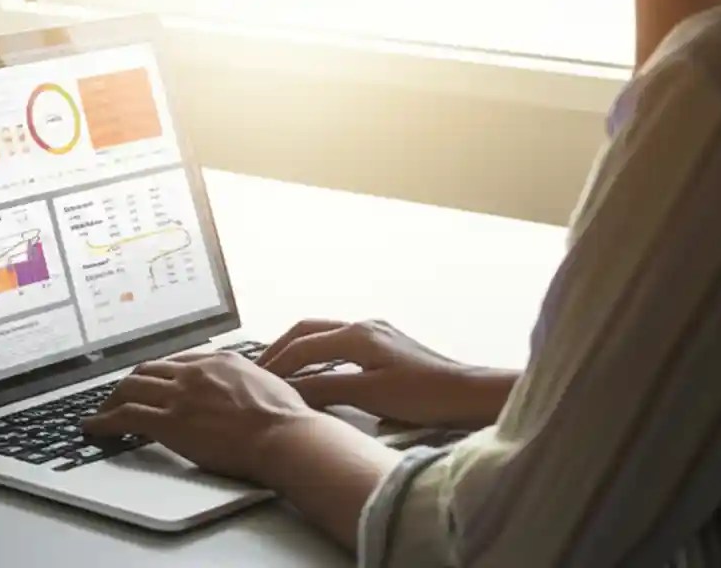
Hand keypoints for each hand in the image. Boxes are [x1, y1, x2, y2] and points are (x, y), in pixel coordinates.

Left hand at [81, 352, 317, 482]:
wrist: (284, 435)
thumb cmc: (286, 419)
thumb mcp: (268, 386)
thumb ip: (247, 385)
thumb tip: (247, 395)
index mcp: (221, 361)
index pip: (178, 362)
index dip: (159, 374)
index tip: (151, 383)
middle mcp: (196, 371)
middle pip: (149, 370)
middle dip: (130, 383)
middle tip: (120, 395)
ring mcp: (180, 394)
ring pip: (131, 388)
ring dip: (112, 400)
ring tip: (102, 412)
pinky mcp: (170, 421)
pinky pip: (126, 416)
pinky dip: (104, 421)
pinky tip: (95, 427)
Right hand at [258, 319, 517, 428]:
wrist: (467, 393)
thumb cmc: (423, 395)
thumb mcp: (369, 394)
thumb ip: (326, 389)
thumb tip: (287, 392)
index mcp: (356, 334)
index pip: (302, 346)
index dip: (275, 364)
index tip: (254, 381)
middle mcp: (363, 325)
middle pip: (308, 330)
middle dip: (280, 348)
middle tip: (258, 371)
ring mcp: (376, 332)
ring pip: (324, 334)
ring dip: (299, 350)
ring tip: (279, 371)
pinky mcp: (385, 344)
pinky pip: (339, 343)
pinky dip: (319, 355)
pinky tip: (315, 372)